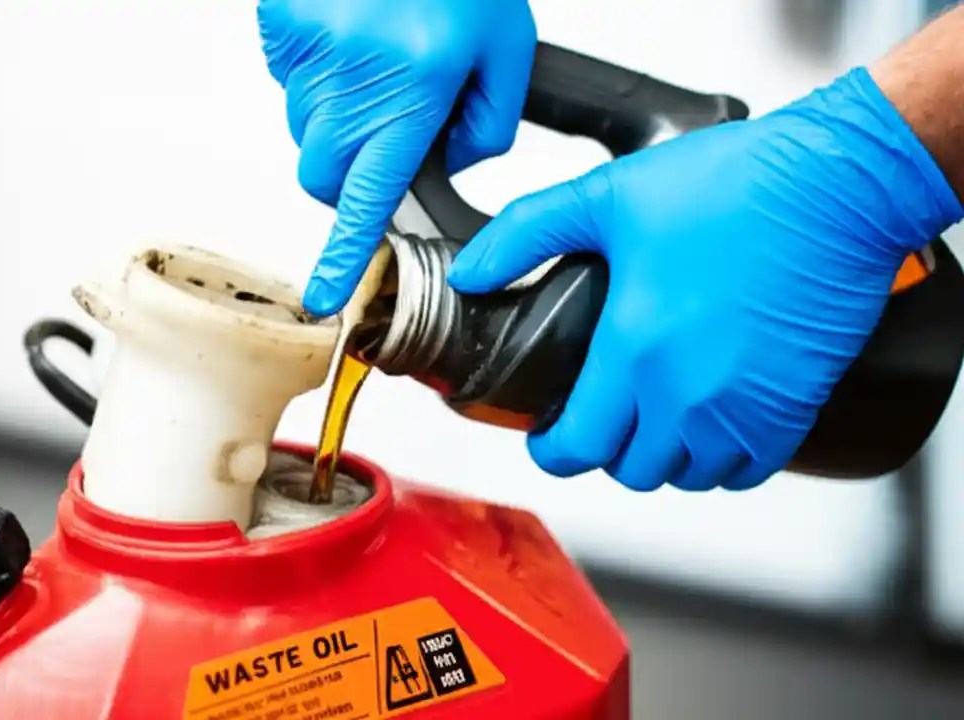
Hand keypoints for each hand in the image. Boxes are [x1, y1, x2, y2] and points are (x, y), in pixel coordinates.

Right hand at [258, 0, 535, 315]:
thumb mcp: (506, 46)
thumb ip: (490, 121)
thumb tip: (451, 160)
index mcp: (410, 93)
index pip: (370, 198)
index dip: (345, 255)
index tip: (326, 296)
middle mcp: (350, 83)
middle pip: (325, 176)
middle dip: (351, 173)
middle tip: (384, 132)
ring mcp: (307, 56)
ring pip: (306, 131)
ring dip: (335, 121)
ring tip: (372, 63)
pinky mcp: (281, 28)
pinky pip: (290, 79)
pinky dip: (317, 74)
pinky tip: (349, 35)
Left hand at [447, 69, 962, 491]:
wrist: (838, 183)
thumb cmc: (734, 183)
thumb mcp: (607, 195)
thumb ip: (527, 233)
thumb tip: (470, 272)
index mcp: (634, 349)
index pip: (579, 445)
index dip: (552, 450)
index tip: (545, 439)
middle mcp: (688, 394)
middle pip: (632, 468)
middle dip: (605, 450)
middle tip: (599, 417)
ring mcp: (745, 408)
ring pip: (689, 475)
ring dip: (663, 457)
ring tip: (653, 418)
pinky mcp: (795, 406)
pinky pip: (748, 471)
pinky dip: (722, 462)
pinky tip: (710, 427)